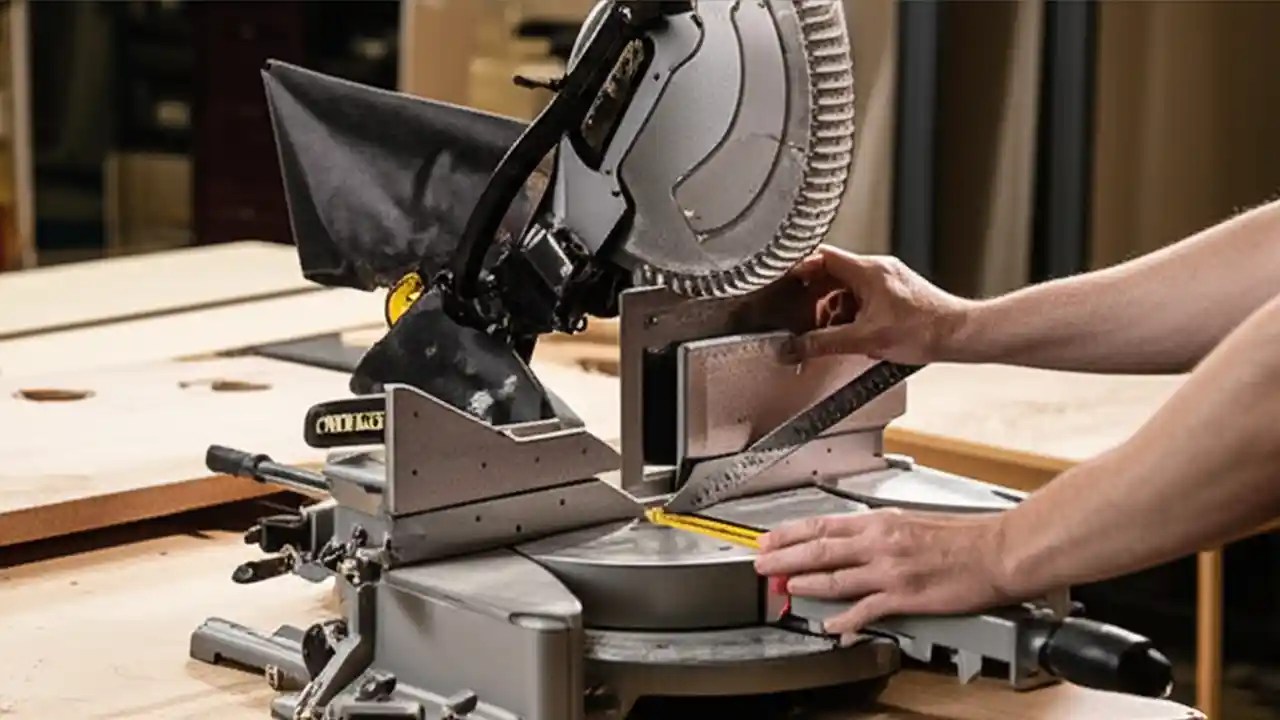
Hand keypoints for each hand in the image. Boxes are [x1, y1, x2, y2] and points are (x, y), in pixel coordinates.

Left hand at [753, 509, 1020, 635]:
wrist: (996, 551)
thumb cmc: (962, 537)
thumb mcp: (911, 521)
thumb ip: (879, 532)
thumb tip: (852, 540)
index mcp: (880, 521)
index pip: (823, 525)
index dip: (789, 533)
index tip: (768, 538)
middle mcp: (879, 542)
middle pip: (819, 549)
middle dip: (784, 556)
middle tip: (761, 563)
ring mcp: (890, 570)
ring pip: (836, 577)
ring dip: (806, 583)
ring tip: (785, 586)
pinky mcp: (905, 596)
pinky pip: (866, 609)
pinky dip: (845, 619)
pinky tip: (831, 626)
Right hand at [789, 246, 975, 362]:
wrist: (959, 336)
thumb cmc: (924, 331)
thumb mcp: (865, 340)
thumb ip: (823, 343)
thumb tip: (794, 348)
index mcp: (868, 271)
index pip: (822, 257)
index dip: (799, 270)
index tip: (785, 285)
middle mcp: (878, 269)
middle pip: (832, 274)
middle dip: (816, 298)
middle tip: (805, 319)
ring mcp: (888, 280)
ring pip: (847, 288)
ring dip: (834, 309)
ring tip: (832, 332)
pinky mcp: (896, 294)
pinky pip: (862, 298)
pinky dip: (851, 314)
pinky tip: (854, 335)